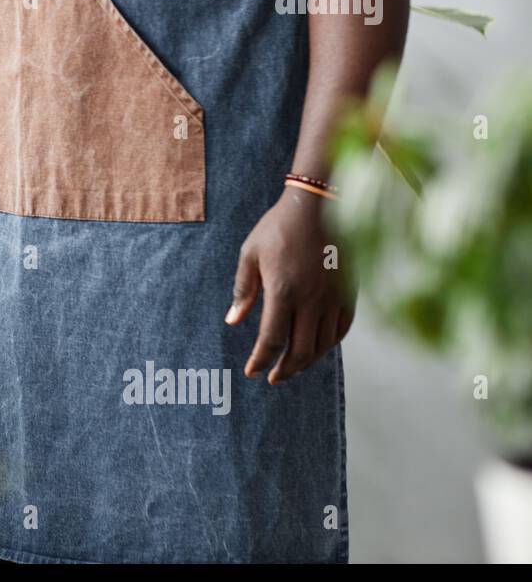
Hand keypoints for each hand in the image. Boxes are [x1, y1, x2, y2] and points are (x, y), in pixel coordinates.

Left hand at [225, 187, 354, 383]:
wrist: (320, 204)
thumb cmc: (280, 226)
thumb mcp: (251, 254)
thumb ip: (243, 290)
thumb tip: (233, 321)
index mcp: (283, 291)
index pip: (271, 340)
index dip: (261, 361)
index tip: (252, 371)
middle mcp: (311, 300)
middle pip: (300, 351)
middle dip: (284, 370)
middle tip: (273, 377)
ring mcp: (334, 298)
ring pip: (323, 345)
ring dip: (306, 362)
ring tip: (292, 366)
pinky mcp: (349, 293)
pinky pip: (342, 330)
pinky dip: (329, 345)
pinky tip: (317, 347)